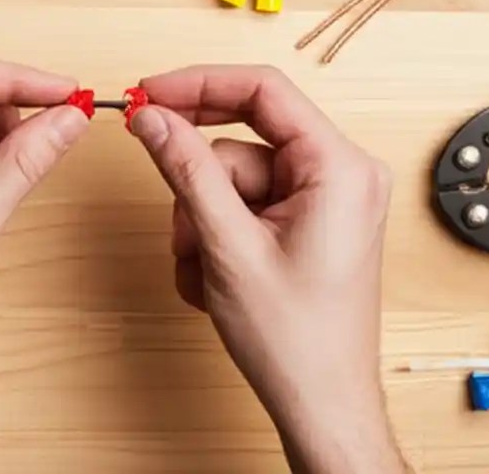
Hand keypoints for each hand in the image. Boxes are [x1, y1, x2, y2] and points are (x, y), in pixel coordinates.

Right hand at [128, 66, 405, 472]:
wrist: (320, 404)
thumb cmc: (297, 340)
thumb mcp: (227, 245)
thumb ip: (186, 169)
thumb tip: (152, 116)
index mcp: (340, 167)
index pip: (262, 91)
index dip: (197, 85)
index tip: (148, 95)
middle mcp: (340, 174)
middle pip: (241, 140)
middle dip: (198, 180)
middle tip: (169, 204)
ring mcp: (324, 200)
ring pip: (233, 178)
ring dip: (202, 220)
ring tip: (205, 269)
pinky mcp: (306, 222)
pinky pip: (244, 205)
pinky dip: (217, 236)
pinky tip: (217, 277)